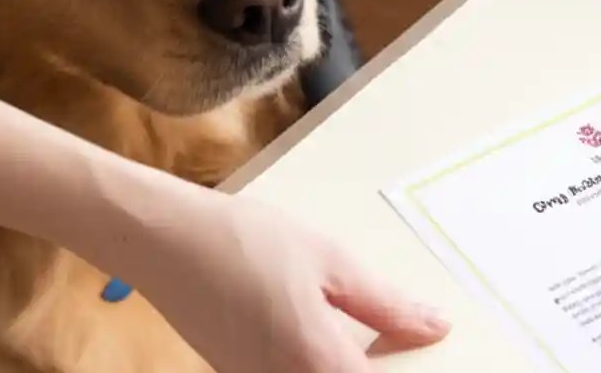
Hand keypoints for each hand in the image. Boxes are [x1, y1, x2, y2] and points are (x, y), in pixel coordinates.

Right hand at [133, 190, 449, 371]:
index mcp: (317, 361)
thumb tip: (436, 327)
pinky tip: (321, 333)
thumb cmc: (247, 241)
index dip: (406, 369)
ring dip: (344, 365)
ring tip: (365, 336)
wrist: (164, 240)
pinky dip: (312, 363)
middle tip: (393, 338)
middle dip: (373, 367)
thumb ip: (386, 304)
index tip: (424, 351)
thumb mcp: (329, 262)